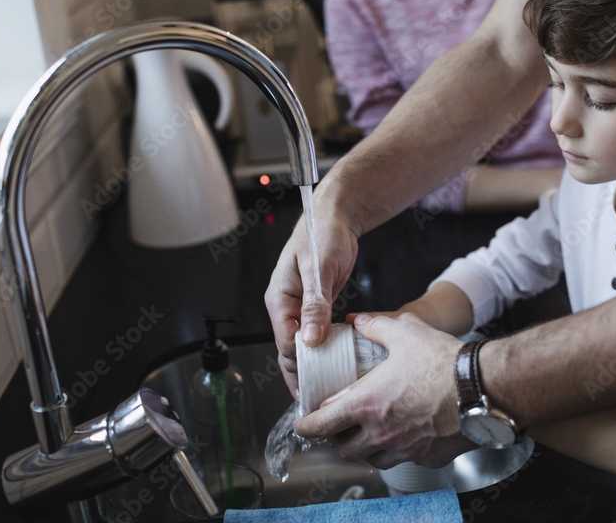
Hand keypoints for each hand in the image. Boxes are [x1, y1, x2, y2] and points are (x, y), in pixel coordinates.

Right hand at [264, 200, 358, 393]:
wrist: (335, 217)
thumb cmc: (323, 234)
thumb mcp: (320, 269)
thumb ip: (316, 304)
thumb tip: (311, 339)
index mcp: (279, 298)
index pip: (286, 342)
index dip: (301, 364)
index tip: (318, 383)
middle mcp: (285, 306)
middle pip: (289, 350)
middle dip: (302, 374)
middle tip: (319, 398)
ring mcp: (299, 307)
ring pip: (302, 345)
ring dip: (313, 364)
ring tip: (327, 388)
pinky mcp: (314, 306)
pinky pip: (315, 334)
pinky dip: (323, 349)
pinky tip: (336, 363)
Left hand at [294, 312, 475, 468]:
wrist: (484, 387)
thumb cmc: (444, 362)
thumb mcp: (405, 331)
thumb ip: (376, 326)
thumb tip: (359, 321)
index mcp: (367, 404)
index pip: (322, 425)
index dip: (307, 426)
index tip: (302, 425)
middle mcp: (382, 432)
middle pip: (344, 449)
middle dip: (336, 440)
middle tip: (338, 427)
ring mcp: (405, 449)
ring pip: (373, 459)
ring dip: (366, 448)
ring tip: (370, 432)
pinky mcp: (428, 458)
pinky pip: (405, 460)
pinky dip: (399, 450)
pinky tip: (406, 434)